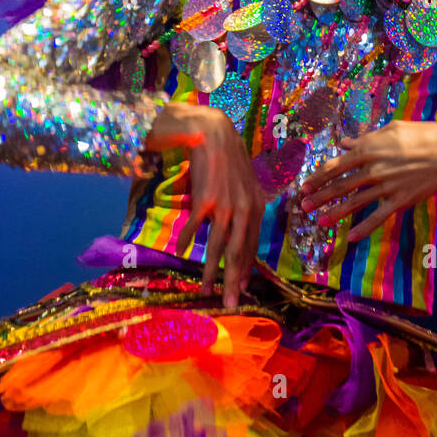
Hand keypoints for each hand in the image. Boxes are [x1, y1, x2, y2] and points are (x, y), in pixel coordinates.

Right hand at [146, 102, 264, 309]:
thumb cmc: (228, 158)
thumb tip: (240, 230)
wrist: (213, 132)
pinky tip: (180, 252)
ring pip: (218, 247)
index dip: (246, 268)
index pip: (252, 245)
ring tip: (205, 290)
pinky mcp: (205, 200)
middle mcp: (244, 209)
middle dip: (233, 281)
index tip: (243, 288)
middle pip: (239, 253)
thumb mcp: (245, 184)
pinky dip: (186, 241)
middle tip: (231, 304)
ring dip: (210, 272)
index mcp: (257, 206)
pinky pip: (194, 229)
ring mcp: (225, 206)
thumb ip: (245, 207)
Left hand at [300, 121, 436, 241]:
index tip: (305, 185)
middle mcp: (374, 169)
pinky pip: (378, 216)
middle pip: (341, 186)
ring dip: (336, 213)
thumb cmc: (422, 136)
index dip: (318, 176)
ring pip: (355, 202)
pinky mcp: (400, 201)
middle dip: (320, 197)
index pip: (336, 165)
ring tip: (320, 221)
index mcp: (369, 148)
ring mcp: (387, 186)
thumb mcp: (391, 130)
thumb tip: (343, 143)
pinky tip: (351, 236)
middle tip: (303, 206)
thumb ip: (364, 139)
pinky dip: (364, 227)